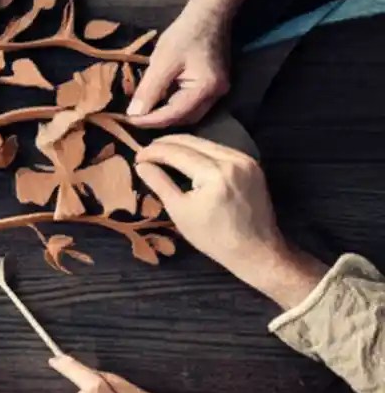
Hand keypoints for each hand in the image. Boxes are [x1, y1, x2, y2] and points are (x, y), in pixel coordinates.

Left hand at [126, 9, 229, 126]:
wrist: (209, 14)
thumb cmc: (185, 34)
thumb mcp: (162, 61)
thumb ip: (149, 89)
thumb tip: (134, 114)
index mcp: (205, 89)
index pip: (174, 115)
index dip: (149, 120)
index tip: (128, 119)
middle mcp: (216, 95)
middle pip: (184, 118)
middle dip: (159, 120)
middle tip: (135, 116)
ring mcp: (217, 91)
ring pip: (188, 114)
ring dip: (167, 114)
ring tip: (144, 110)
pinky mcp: (213, 85)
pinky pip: (192, 103)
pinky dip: (174, 105)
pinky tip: (159, 100)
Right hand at [136, 135, 327, 307]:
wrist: (256, 251)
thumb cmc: (214, 237)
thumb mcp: (180, 211)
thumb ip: (160, 183)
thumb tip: (142, 165)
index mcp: (215, 173)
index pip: (177, 152)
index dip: (154, 152)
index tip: (137, 156)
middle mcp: (233, 160)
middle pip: (193, 141)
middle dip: (166, 144)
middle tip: (146, 151)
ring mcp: (246, 160)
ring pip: (207, 143)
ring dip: (183, 145)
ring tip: (163, 152)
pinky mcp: (252, 165)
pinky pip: (221, 150)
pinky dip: (201, 151)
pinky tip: (188, 157)